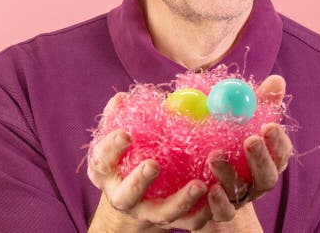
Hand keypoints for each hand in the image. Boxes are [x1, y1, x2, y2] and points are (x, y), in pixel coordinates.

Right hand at [87, 93, 219, 231]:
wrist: (134, 199)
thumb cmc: (127, 155)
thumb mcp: (117, 137)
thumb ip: (119, 116)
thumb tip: (123, 98)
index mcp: (106, 172)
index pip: (102, 160)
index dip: (112, 147)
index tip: (126, 134)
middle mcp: (123, 197)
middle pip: (127, 195)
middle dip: (139, 181)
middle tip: (154, 165)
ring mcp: (147, 212)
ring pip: (163, 213)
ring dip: (181, 201)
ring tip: (200, 184)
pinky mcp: (171, 221)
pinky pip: (189, 222)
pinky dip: (203, 212)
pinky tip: (216, 194)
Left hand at [205, 75, 292, 216]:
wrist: (200, 179)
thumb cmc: (227, 139)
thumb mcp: (242, 120)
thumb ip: (259, 102)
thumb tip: (277, 80)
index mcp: (268, 159)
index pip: (281, 152)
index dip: (277, 140)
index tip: (268, 124)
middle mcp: (258, 181)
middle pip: (266, 175)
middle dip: (260, 158)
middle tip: (249, 140)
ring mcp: (241, 198)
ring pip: (242, 192)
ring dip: (230, 174)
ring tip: (214, 155)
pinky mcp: (221, 212)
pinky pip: (223, 212)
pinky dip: (218, 202)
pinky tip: (208, 189)